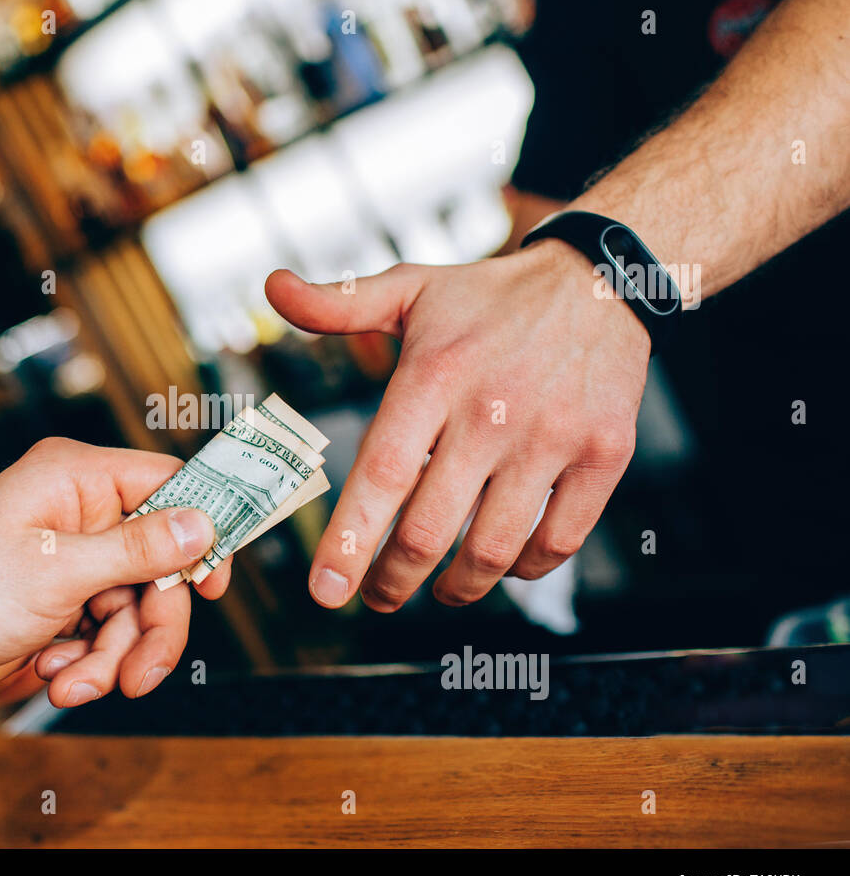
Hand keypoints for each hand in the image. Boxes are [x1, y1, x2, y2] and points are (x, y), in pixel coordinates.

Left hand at [0, 438, 229, 709]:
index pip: (169, 485)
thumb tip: (203, 524)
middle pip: (159, 566)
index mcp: (75, 479)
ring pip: (134, 609)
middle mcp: (77, 513)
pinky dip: (87, 662)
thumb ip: (137, 551)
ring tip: (71, 683)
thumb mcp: (54, 573)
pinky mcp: (57, 601)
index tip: (216, 584)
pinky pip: (103, 632)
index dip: (202, 531)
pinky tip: (51, 673)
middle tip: (139, 676)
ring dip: (111, 656)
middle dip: (148, 628)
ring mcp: (68, 560)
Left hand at [265, 238, 649, 610]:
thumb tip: (272, 288)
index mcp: (434, 375)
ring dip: (455, 588)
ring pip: (492, 549)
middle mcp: (493, 412)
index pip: (383, 474)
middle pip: (429, 529)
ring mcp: (554, 437)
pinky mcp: (604, 456)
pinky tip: (499, 565)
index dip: (349, 541)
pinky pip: (557, 542)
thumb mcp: (411, 287)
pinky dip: (522, 569)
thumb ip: (337, 304)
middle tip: (375, 596)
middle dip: (391, 581)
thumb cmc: (489, 296)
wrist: (602, 279)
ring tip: (435, 591)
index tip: (324, 591)